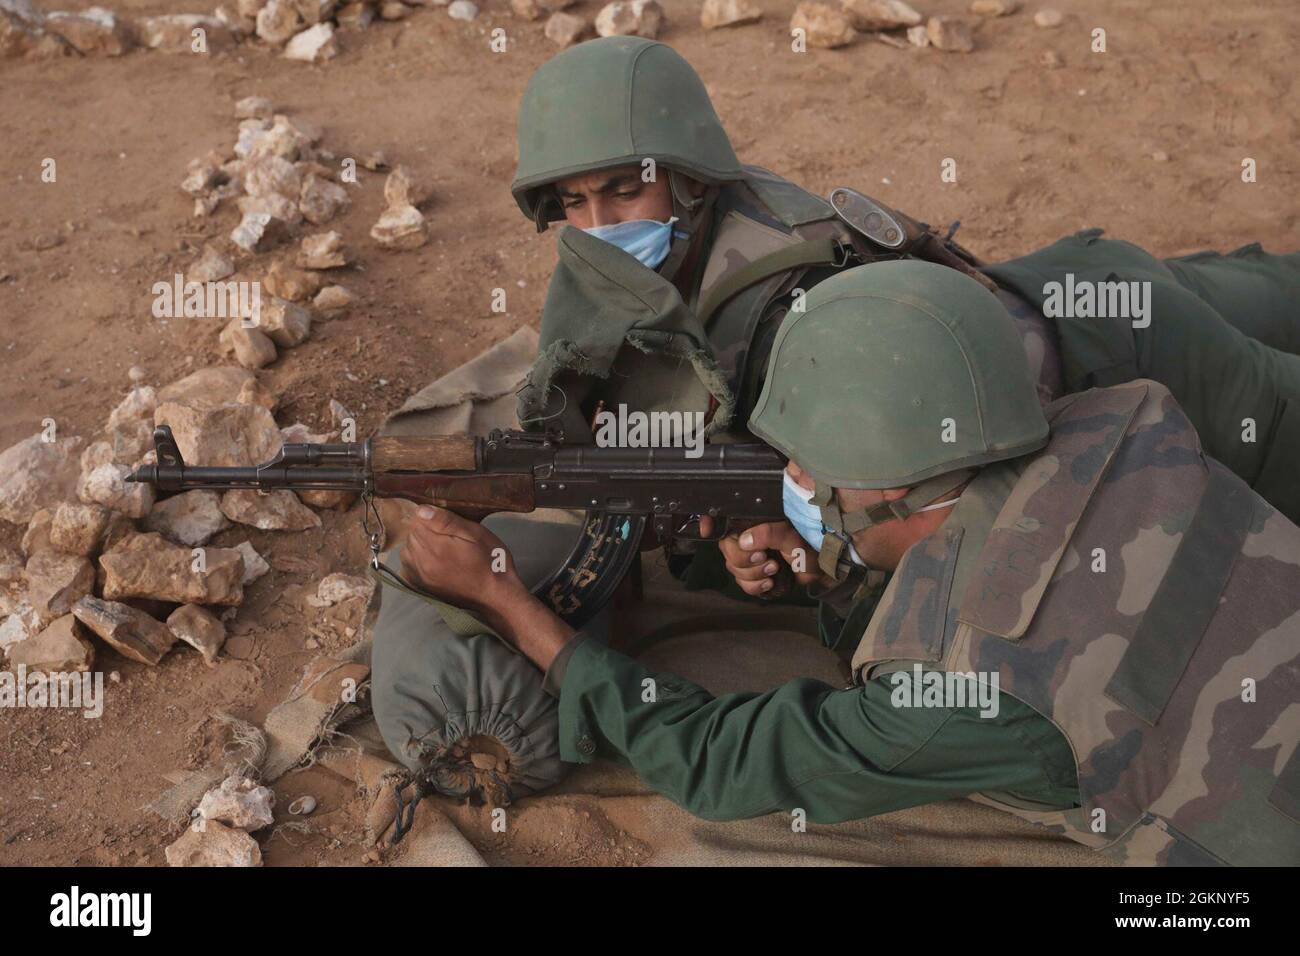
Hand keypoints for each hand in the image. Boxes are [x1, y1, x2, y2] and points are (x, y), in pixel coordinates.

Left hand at [399, 506, 575, 670]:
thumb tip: (421, 510)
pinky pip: (406, 567)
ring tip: (441, 547)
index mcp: (435, 546)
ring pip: (407, 550)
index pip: (417, 520)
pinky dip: (414, 560)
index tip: (446, 521)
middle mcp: (421, 561)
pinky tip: (431, 561)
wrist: (496, 596)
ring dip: (419, 544)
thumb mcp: (476, 534)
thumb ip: (447, 521)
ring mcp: (419, 576)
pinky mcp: (421, 587)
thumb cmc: (491, 561)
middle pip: (411, 534)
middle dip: (425, 530)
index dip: (431, 516)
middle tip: (448, 535)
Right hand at [701, 518, 832, 596]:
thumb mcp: (792, 537)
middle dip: (744, 560)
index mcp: (754, 521)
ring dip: (753, 575)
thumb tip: (744, 541)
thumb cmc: (810, 547)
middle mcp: (747, 536)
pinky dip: (755, 587)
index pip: (725, 517)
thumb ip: (770, 534)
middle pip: (726, 549)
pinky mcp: (753, 574)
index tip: (705, 530)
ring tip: (775, 570)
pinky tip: (770, 583)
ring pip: (733, 568)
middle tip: (766, 559)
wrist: (821, 571)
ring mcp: (749, 556)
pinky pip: (741, 583)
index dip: (709, 520)